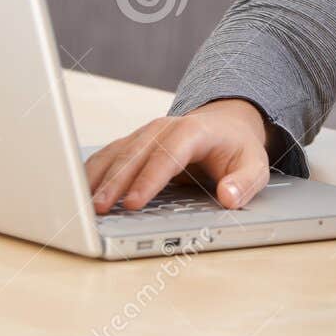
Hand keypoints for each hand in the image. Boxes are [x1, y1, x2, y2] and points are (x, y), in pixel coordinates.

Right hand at [85, 97, 271, 215]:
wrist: (226, 125)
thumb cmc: (237, 149)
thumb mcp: (255, 166)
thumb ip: (244, 182)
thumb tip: (229, 197)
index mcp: (194, 131)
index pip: (169, 155)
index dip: (150, 179)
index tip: (135, 203)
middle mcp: (164, 128)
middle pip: (135, 154)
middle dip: (116, 182)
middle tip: (101, 210)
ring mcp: (145, 134)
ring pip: (117, 153)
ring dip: (99, 178)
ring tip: (85, 204)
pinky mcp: (133, 143)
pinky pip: (109, 156)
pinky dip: (93, 172)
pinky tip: (80, 190)